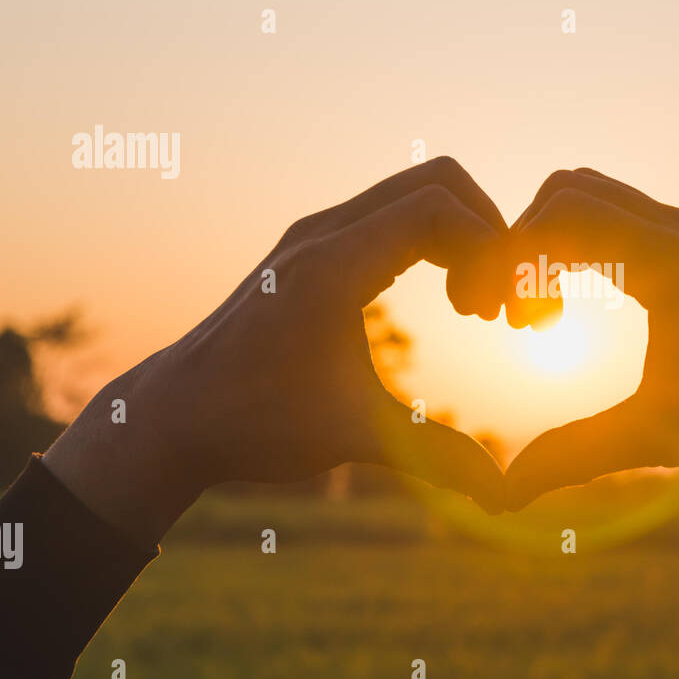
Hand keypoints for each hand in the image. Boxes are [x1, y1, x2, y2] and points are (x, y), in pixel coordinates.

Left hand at [45, 157, 508, 542]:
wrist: (174, 416)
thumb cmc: (256, 425)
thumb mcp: (355, 437)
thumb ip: (438, 457)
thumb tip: (504, 497)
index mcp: (331, 267)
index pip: (438, 207)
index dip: (489, 250)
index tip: (495, 316)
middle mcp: (321, 234)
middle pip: (437, 181)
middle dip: (486, 233)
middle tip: (493, 306)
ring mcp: (314, 234)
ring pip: (416, 193)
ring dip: (461, 237)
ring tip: (471, 309)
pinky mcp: (313, 248)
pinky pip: (393, 214)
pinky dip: (434, 241)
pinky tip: (443, 303)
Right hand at [495, 169, 678, 518]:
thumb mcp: (668, 436)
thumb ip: (584, 454)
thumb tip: (509, 490)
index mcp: (678, 265)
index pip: (564, 218)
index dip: (508, 258)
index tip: (489, 316)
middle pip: (571, 191)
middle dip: (523, 243)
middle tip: (513, 318)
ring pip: (597, 197)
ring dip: (553, 242)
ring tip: (543, 319)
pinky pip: (624, 219)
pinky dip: (584, 247)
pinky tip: (580, 311)